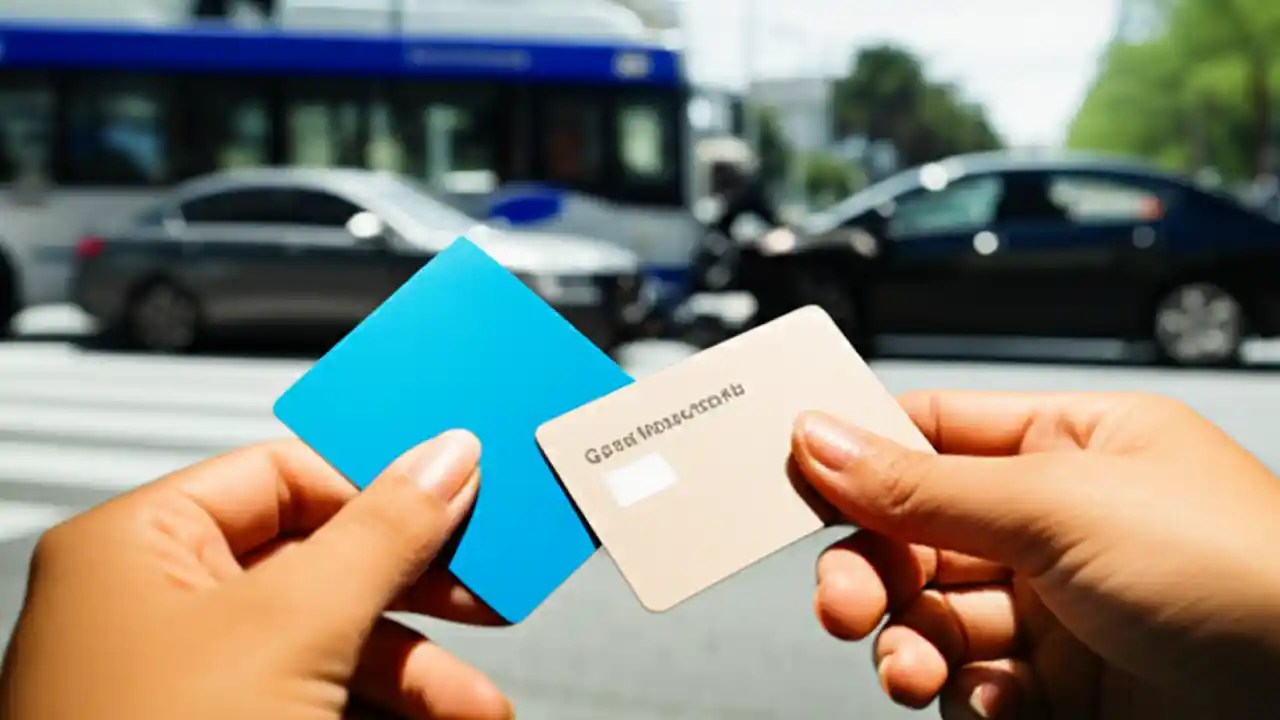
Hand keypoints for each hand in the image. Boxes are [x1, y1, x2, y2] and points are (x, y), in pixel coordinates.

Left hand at [0, 431, 511, 719]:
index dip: (377, 489)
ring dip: (418, 676)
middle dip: (417, 599)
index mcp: (137, 546)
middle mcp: (158, 606)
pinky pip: (320, 701)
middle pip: (321, 564)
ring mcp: (191, 679)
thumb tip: (444, 460)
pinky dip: (385, 713)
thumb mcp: (294, 625)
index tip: (456, 505)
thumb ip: (382, 532)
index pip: (282, 476)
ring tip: (477, 707)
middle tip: (484, 596)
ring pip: (332, 645)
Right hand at [792, 392, 1279, 718]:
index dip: (858, 453)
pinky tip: (988, 699)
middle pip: (917, 534)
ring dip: (907, 644)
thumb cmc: (1240, 575)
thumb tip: (820, 437)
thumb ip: (926, 482)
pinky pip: (974, 683)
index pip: (932, 432)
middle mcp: (1060, 523)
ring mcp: (1062, 609)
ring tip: (912, 671)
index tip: (792, 478)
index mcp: (1070, 445)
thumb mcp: (1062, 506)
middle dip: (871, 568)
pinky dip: (965, 695)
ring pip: (935, 616)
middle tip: (842, 601)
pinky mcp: (1065, 689)